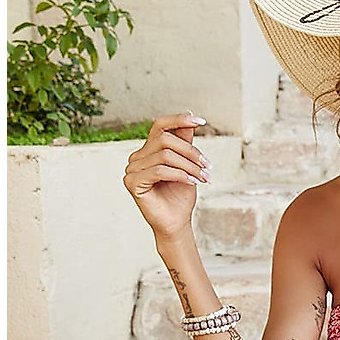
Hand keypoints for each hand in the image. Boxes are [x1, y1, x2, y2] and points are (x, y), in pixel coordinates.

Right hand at [123, 111, 210, 241]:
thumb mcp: (187, 165)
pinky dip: (180, 175)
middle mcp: (137, 157)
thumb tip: (190, 116)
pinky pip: (159, 171)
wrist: (176, 223)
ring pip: (164, 155)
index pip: (160, 125)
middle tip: (208, 166)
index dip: (179, 119)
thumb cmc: (180, 196)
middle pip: (165, 140)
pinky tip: (193, 182)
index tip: (201, 122)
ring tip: (204, 177)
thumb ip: (185, 142)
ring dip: (189, 166)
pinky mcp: (132, 182)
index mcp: (148, 150)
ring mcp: (132, 169)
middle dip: (191, 152)